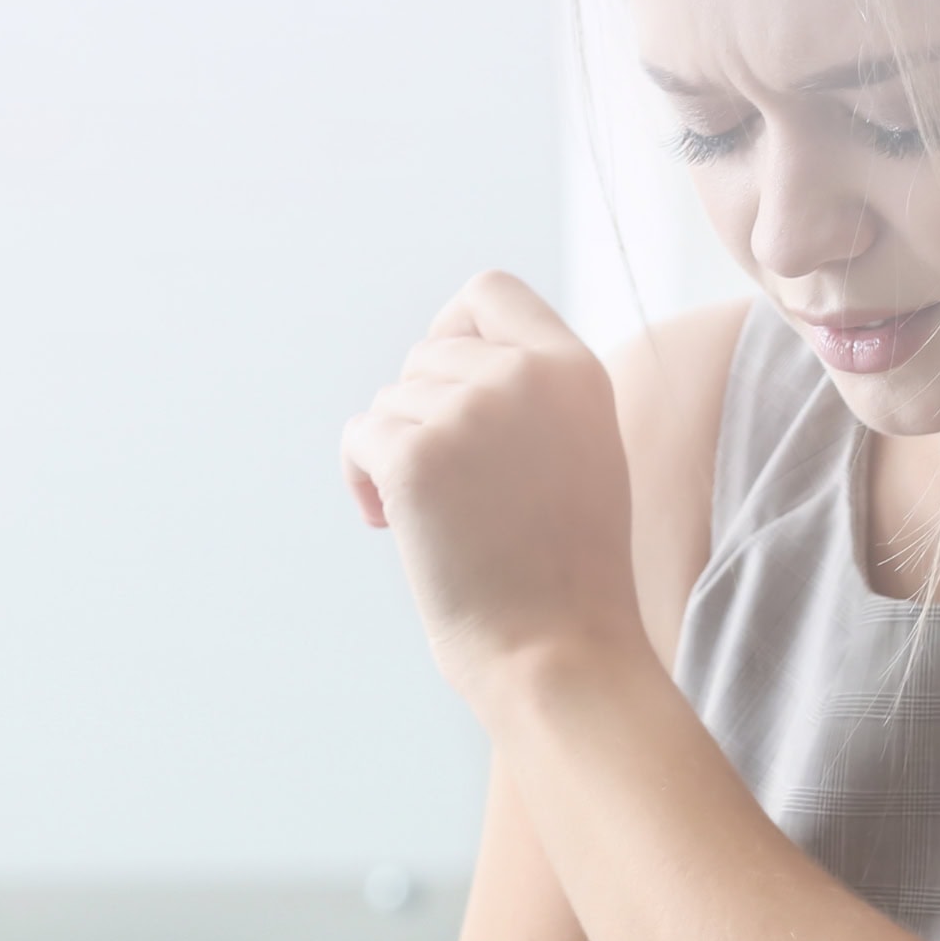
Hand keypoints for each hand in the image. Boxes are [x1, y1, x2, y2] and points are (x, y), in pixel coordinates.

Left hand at [335, 271, 640, 691]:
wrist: (556, 649)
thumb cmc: (565, 571)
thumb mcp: (580, 451)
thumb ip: (532, 394)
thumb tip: (448, 357)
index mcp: (575, 371)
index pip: (490, 291)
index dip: (453, 329)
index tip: (447, 386)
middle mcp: (523, 376)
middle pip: (428, 352)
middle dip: (422, 413)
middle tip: (447, 486)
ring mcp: (468, 413)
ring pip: (391, 399)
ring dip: (395, 453)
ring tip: (434, 518)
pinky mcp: (415, 457)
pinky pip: (359, 436)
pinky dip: (362, 479)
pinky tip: (391, 524)